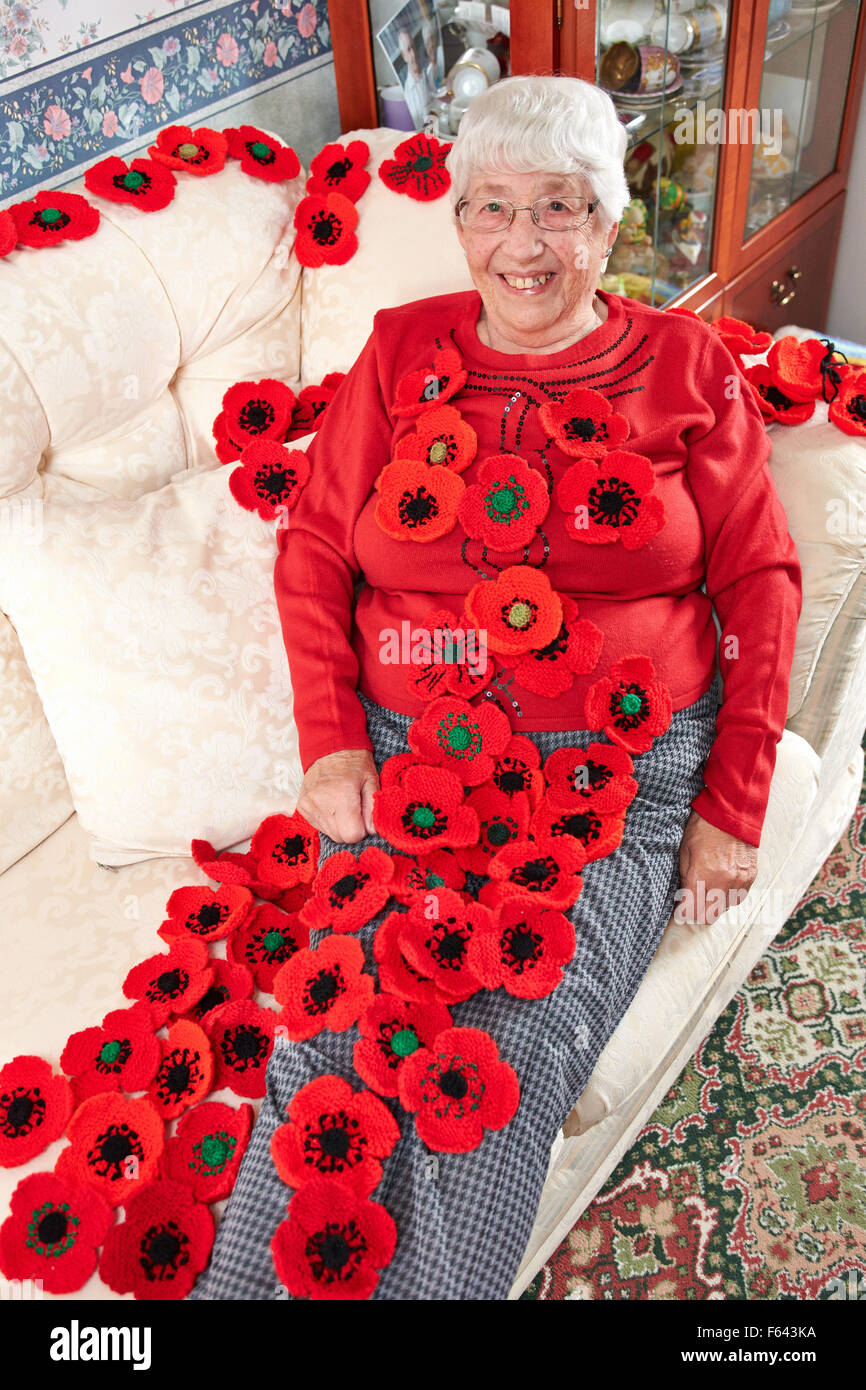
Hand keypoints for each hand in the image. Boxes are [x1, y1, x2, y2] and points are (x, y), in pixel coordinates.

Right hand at [297, 749, 379, 843]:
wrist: (329, 747)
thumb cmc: (354, 762)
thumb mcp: (372, 780)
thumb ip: (373, 807)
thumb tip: (372, 831)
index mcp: (341, 796)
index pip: (352, 835)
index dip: (362, 830)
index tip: (364, 815)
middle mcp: (321, 803)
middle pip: (340, 837)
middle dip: (351, 828)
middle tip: (355, 809)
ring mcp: (308, 805)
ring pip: (330, 833)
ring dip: (340, 825)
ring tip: (343, 804)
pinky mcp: (301, 807)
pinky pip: (319, 825)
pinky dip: (329, 820)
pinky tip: (332, 804)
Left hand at [674, 810, 757, 924]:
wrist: (731, 812)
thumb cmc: (703, 829)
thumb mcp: (684, 853)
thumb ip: (685, 879)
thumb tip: (683, 898)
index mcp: (704, 876)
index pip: (691, 911)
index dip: (682, 913)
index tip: (679, 910)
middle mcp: (724, 882)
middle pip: (709, 916)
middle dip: (697, 913)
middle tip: (690, 904)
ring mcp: (740, 881)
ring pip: (724, 909)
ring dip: (713, 905)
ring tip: (705, 892)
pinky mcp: (750, 876)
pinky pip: (738, 898)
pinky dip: (728, 896)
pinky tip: (720, 886)